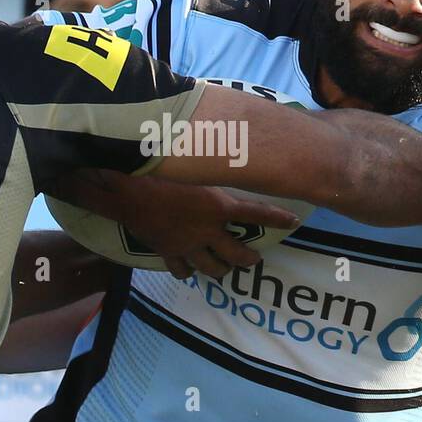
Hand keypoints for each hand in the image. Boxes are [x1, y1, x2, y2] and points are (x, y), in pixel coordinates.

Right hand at [122, 182, 299, 278]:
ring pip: (211, 268)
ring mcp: (187, 245)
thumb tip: (225, 150)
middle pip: (235, 254)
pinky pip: (181, 271)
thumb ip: (213, 166)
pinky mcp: (167, 252)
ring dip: (221, 270)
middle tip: (255, 259)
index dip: (278, 219)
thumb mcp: (195, 165)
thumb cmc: (162, 170)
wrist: (127, 190)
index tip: (294, 222)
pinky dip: (187, 272)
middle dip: (248, 259)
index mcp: (218, 207)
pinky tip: (189, 271)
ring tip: (225, 269)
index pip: (257, 213)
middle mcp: (207, 231)